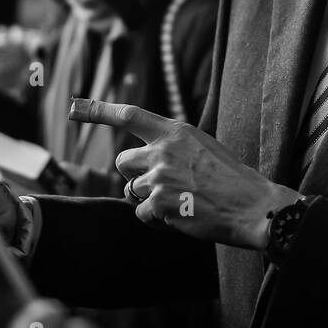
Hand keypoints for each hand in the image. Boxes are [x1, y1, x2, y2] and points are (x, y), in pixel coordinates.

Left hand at [68, 99, 300, 249]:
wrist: (252, 205)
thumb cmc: (231, 179)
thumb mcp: (202, 147)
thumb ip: (172, 147)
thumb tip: (144, 163)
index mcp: (175, 131)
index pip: (130, 115)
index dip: (99, 111)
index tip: (75, 108)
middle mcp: (163, 150)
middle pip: (123, 161)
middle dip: (134, 175)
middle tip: (160, 184)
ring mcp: (159, 177)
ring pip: (131, 191)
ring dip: (148, 200)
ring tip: (180, 201)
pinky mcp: (158, 204)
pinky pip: (141, 214)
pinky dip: (156, 219)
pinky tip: (180, 216)